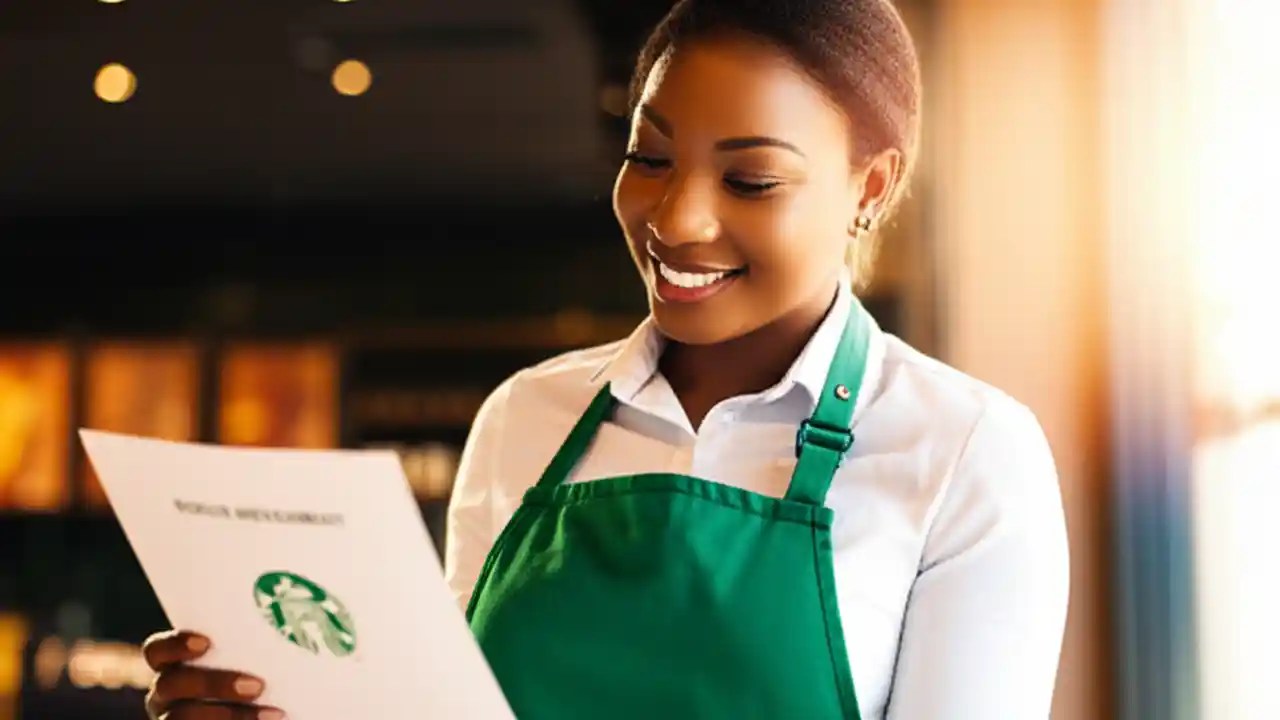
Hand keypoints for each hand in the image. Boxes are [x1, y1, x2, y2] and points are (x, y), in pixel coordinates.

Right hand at [142, 630, 284, 719]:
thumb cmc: (260, 677)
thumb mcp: (255, 657)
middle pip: (171, 684)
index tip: (206, 642)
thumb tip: (293, 629)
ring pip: (180, 717)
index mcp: (174, 665)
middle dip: (214, 683)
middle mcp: (165, 694)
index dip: (175, 644)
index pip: (157, 650)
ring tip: (271, 714)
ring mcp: (171, 718)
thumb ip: (255, 645)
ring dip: (228, 714)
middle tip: (258, 686)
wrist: (267, 709)